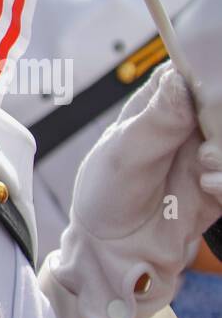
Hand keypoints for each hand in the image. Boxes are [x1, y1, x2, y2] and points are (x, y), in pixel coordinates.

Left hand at [54, 63, 221, 317]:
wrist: (113, 250)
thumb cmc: (106, 195)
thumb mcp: (122, 155)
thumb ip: (155, 121)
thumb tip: (180, 81)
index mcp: (161, 101)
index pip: (196, 67)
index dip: (209, 72)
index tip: (209, 94)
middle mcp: (191, 121)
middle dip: (221, 117)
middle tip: (206, 142)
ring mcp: (210, 151)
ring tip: (204, 165)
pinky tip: (207, 186)